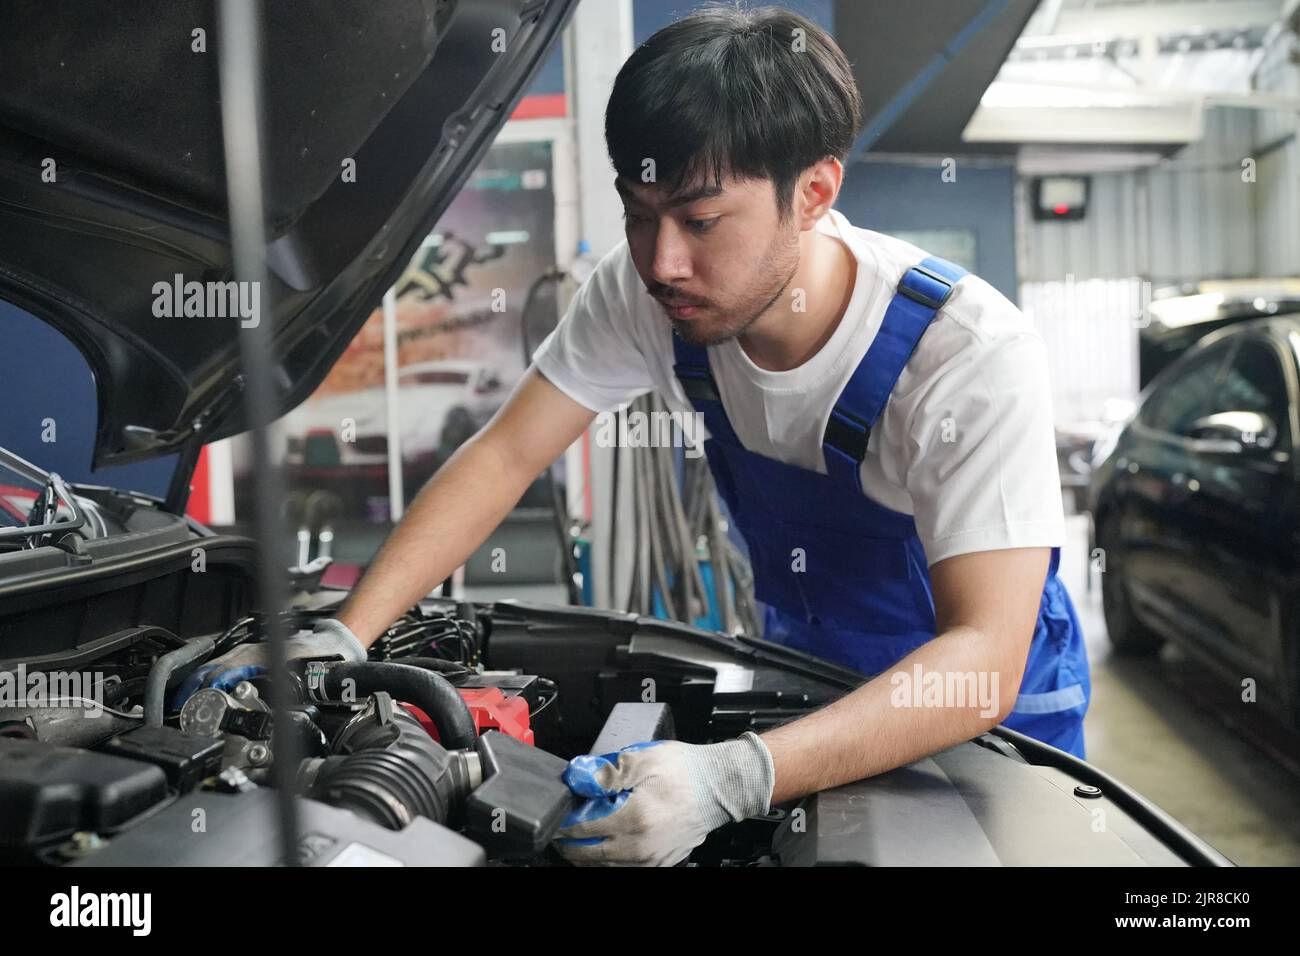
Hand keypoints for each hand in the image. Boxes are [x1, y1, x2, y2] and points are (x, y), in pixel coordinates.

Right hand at [172, 618, 366, 705]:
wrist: (336, 643)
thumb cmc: (323, 658)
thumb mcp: (305, 678)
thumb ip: (284, 692)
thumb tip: (263, 707)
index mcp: (260, 656)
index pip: (222, 673)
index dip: (206, 691)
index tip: (194, 707)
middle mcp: (251, 653)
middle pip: (212, 670)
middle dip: (194, 690)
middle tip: (182, 711)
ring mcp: (251, 654)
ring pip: (216, 668)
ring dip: (200, 686)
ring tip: (187, 706)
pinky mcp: (254, 659)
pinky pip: (225, 668)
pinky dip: (211, 680)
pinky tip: (206, 693)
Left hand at [554, 732, 774, 865]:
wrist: (721, 786)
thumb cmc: (686, 771)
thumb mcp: (644, 759)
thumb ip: (608, 772)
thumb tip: (579, 780)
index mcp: (634, 818)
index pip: (584, 829)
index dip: (565, 825)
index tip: (557, 818)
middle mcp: (641, 846)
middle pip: (590, 855)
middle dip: (569, 846)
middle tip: (559, 835)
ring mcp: (652, 859)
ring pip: (607, 867)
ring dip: (587, 858)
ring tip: (576, 845)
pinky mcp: (663, 863)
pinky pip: (627, 870)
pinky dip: (610, 863)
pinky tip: (605, 851)